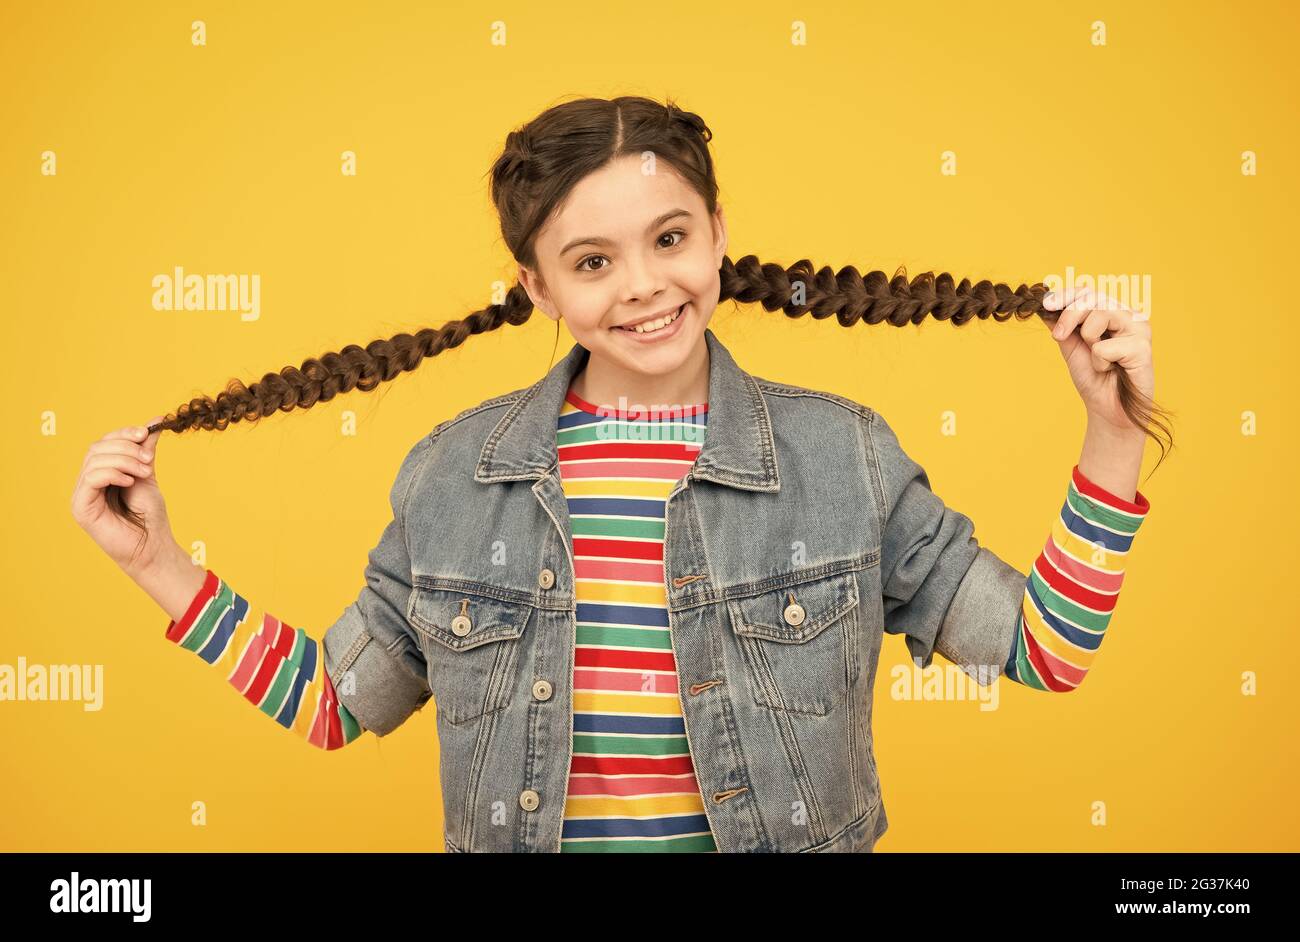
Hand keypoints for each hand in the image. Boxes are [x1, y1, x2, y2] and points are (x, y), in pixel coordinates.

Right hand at [71, 415, 178, 574]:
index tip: (146, 432)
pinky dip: (112, 473)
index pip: (104, 442)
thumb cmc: (150, 516)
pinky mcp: (81, 508)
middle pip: (97, 448)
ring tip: (145, 472)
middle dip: (126, 447)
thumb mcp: (148, 474)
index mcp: (102, 473)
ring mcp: (82, 495)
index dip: (124, 434)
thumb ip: (145, 450)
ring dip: (124, 460)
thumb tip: (154, 421)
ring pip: (94, 460)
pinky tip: (130, 481)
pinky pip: (91, 478)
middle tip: (149, 459)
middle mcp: (88, 482)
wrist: (153, 547)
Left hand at [1044, 284, 1154, 432]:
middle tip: (1059, 337)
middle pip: (1093, 298)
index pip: (1088, 292)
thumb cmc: (1094, 378)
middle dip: (1069, 316)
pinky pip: (1104, 347)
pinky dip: (1100, 363)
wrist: (1107, 408)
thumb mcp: (1071, 347)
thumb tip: (1045, 305)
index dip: (1066, 295)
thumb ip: (1062, 326)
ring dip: (1088, 341)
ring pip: (1100, 316)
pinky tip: (1113, 370)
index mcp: (1113, 312)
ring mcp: (1139, 329)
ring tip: (1100, 360)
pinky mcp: (1142, 347)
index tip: (1046, 304)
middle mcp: (1129, 315)